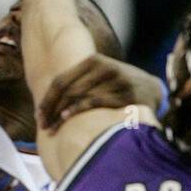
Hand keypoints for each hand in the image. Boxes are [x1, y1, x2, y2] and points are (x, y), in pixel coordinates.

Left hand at [38, 55, 162, 133]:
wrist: (152, 89)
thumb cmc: (117, 86)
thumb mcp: (99, 76)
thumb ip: (77, 83)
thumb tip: (47, 104)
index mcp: (92, 61)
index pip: (61, 81)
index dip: (47, 100)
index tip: (38, 116)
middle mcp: (103, 67)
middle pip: (67, 90)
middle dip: (51, 110)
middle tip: (43, 126)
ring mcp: (115, 80)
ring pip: (78, 97)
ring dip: (61, 115)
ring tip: (52, 128)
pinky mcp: (126, 93)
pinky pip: (96, 101)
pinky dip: (79, 109)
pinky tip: (67, 117)